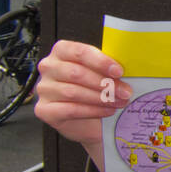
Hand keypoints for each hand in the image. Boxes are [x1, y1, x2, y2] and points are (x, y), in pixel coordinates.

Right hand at [35, 39, 131, 169]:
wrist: (87, 120)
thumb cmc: (93, 90)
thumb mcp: (100, 74)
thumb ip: (107, 67)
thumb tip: (126, 68)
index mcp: (61, 51)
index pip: (79, 52)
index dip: (100, 62)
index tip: (119, 71)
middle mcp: (49, 67)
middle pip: (77, 73)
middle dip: (105, 83)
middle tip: (125, 91)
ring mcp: (44, 89)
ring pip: (74, 92)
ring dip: (101, 98)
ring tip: (120, 102)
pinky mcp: (44, 109)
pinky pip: (70, 109)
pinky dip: (93, 111)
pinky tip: (108, 111)